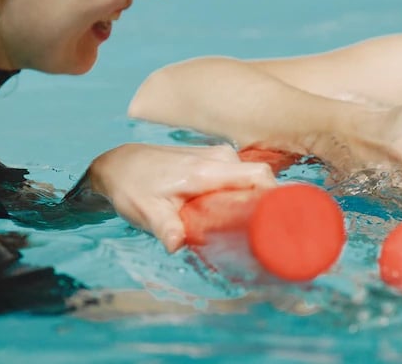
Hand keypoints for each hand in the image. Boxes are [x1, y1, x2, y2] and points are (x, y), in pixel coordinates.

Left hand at [85, 143, 276, 251]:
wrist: (120, 164)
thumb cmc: (133, 187)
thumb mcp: (147, 211)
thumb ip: (165, 227)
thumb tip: (177, 246)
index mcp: (207, 170)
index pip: (258, 175)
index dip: (276, 195)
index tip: (281, 220)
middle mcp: (218, 157)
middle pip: (259, 179)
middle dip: (265, 205)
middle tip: (264, 234)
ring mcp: (218, 155)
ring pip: (249, 178)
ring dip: (251, 200)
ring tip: (248, 227)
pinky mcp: (215, 158)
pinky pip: (240, 174)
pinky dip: (242, 192)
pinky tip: (232, 213)